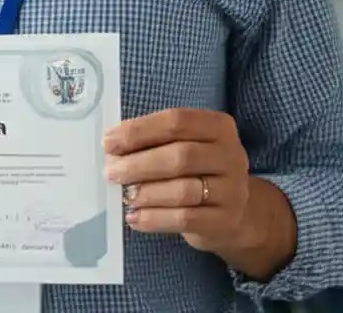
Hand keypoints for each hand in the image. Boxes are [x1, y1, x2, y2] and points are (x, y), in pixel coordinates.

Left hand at [103, 108, 249, 252]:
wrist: (232, 214)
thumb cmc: (196, 172)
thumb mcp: (184, 147)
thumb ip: (154, 143)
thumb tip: (112, 149)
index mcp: (218, 127)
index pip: (176, 121)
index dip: (139, 130)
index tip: (109, 142)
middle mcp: (231, 155)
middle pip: (180, 156)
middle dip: (139, 164)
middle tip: (111, 172)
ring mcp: (232, 189)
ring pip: (183, 190)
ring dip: (146, 193)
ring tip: (125, 196)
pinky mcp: (225, 220)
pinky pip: (185, 218)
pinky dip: (155, 219)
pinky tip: (134, 218)